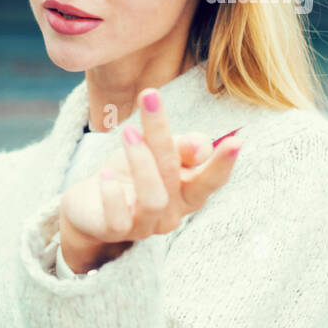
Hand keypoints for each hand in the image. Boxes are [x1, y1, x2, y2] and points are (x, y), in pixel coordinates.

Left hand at [59, 87, 243, 268]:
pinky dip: (112, 195)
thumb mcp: (156, 152)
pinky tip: (105, 175)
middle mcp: (172, 213)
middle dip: (163, 134)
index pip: (211, 180)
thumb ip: (181, 147)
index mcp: (189, 193)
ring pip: (153, 198)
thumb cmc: (131, 174)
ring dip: (141, 162)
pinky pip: (118, 218)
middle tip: (150, 96)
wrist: (90, 206)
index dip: (223, 163)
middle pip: (174, 173)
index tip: (236, 141)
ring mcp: (145, 226)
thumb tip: (200, 145)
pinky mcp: (115, 232)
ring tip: (127, 132)